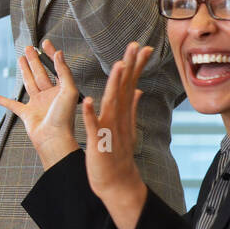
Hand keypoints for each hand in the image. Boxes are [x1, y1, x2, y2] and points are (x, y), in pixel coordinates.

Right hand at [0, 40, 79, 168]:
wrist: (54, 138)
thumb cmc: (64, 118)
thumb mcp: (68, 90)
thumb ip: (63, 72)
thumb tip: (59, 53)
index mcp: (61, 89)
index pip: (55, 67)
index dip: (51, 54)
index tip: (45, 42)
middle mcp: (50, 95)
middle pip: (40, 72)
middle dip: (35, 59)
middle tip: (29, 48)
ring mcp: (38, 104)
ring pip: (29, 83)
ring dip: (24, 71)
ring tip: (20, 59)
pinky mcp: (27, 114)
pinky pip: (14, 105)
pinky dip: (4, 101)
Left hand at [81, 42, 149, 228]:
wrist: (117, 182)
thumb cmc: (118, 154)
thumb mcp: (126, 128)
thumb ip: (131, 107)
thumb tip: (138, 90)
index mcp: (123, 114)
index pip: (130, 84)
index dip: (135, 65)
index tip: (142, 46)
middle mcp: (119, 119)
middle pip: (124, 88)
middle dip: (130, 66)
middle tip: (136, 46)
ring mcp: (110, 130)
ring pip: (112, 103)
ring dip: (115, 84)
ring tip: (118, 65)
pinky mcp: (99, 143)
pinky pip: (94, 126)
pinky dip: (91, 114)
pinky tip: (87, 100)